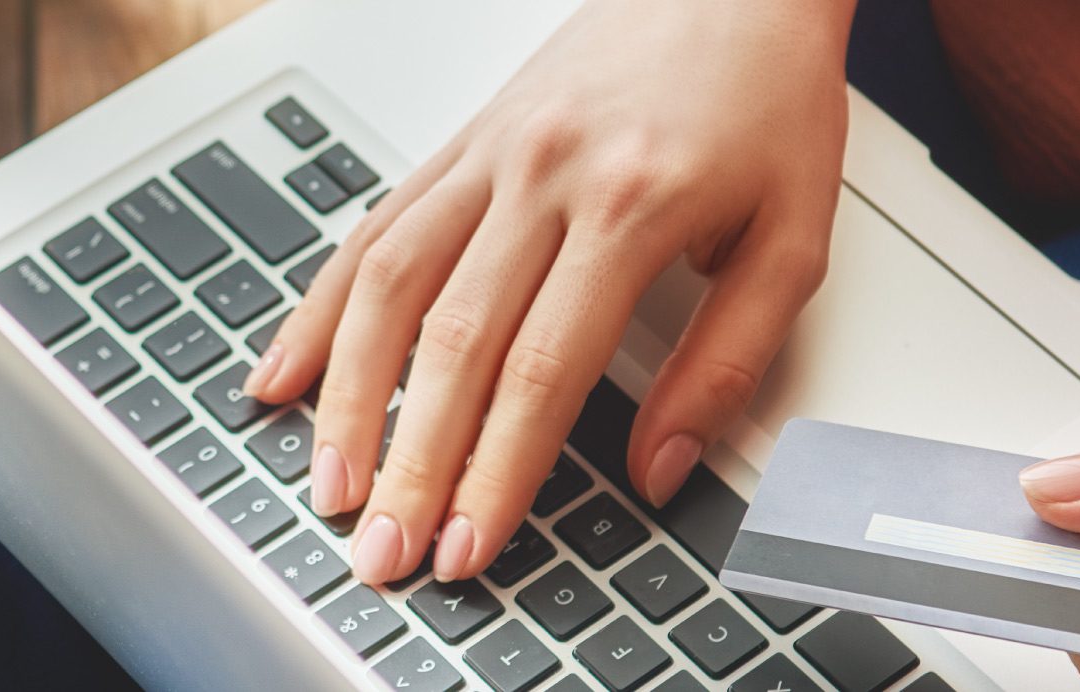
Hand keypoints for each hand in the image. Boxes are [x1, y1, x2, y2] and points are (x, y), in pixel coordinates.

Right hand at [241, 0, 853, 584]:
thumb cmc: (765, 99)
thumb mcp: (793, 238)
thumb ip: (730, 361)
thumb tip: (661, 467)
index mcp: (632, 204)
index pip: (544, 369)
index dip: (497, 469)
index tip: (470, 543)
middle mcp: (543, 175)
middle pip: (453, 344)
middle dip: (412, 463)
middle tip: (387, 552)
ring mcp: (487, 155)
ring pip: (390, 286)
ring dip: (348, 398)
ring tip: (331, 483)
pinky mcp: (458, 142)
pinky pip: (370, 229)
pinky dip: (320, 309)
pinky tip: (286, 374)